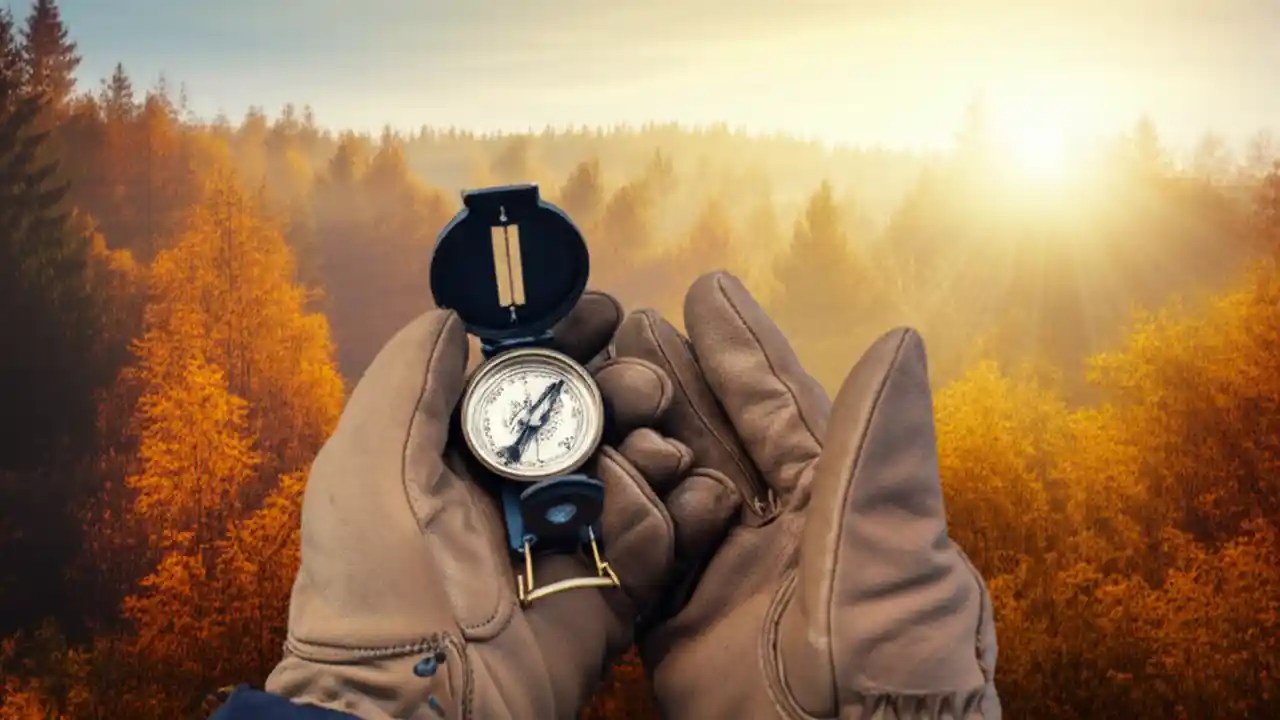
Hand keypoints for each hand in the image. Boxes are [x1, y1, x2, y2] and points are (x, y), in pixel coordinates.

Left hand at [265, 292, 704, 718]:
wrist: (415, 709)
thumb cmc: (375, 585)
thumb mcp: (367, 466)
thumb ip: (409, 379)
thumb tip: (451, 316)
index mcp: (459, 457)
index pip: (524, 380)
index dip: (566, 339)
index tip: (606, 310)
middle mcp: (517, 494)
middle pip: (592, 418)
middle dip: (624, 389)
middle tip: (642, 387)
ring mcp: (568, 544)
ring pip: (635, 472)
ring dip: (656, 449)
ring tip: (659, 451)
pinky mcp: (609, 595)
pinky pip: (663, 543)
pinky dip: (689, 514)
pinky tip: (701, 493)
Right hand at [612, 272, 1000, 718]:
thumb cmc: (893, 670)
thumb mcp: (895, 549)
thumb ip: (883, 447)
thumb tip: (901, 338)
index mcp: (842, 502)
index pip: (783, 406)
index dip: (743, 347)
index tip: (708, 289)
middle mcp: (783, 533)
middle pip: (717, 434)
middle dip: (673, 376)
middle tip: (627, 320)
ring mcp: (729, 578)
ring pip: (669, 486)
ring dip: (635, 431)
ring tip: (592, 374)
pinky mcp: (680, 628)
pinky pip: (637, 556)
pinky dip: (611, 514)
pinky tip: (581, 468)